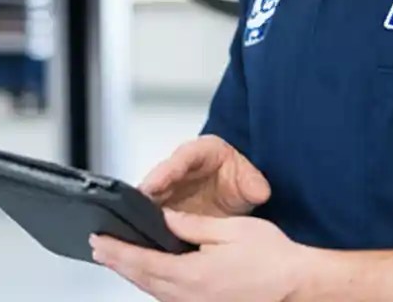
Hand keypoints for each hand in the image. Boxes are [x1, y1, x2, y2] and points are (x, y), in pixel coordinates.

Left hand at [91, 210, 310, 301]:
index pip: (142, 261)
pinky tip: (151, 277)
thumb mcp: (229, 230)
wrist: (296, 285)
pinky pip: (169, 299)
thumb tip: (164, 217)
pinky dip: (153, 285)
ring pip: (153, 292)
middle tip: (100, 249)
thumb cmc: (272, 257)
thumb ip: (192, 224)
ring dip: (132, 275)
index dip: (118, 251)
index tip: (100, 241)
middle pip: (142, 280)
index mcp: (192, 274)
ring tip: (118, 261)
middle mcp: (190, 296)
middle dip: (118, 263)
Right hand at [139, 135, 269, 216]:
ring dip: (144, 212)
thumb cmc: (237, 178)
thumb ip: (253, 184)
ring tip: (135, 228)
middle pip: (158, 178)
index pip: (181, 158)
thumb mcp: (250, 179)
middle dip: (147, 195)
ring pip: (152, 198)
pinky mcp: (167, 207)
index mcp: (201, 152)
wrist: (236, 194)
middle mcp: (180, 168)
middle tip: (136, 211)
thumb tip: (257, 191)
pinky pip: (155, 215)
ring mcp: (171, 188)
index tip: (153, 185)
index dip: (165, 172)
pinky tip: (146, 239)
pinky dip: (150, 226)